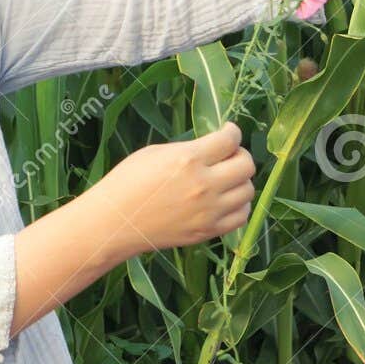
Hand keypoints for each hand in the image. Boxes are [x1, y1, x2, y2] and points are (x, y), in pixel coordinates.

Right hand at [90, 121, 255, 260]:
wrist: (116, 221)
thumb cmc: (128, 181)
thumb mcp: (155, 152)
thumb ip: (189, 149)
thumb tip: (214, 148)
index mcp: (188, 159)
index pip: (230, 140)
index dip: (232, 132)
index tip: (228, 133)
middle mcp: (204, 185)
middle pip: (246, 165)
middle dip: (239, 155)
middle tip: (227, 156)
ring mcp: (209, 211)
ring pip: (248, 191)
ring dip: (240, 181)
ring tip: (225, 179)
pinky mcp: (208, 231)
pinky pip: (241, 216)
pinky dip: (239, 205)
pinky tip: (225, 200)